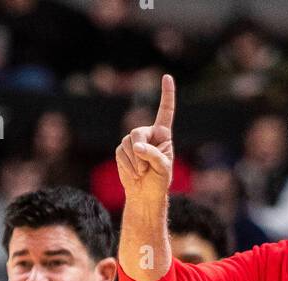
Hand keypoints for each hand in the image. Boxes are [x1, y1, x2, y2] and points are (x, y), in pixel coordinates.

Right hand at [116, 73, 174, 204]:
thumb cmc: (159, 182)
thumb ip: (153, 155)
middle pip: (137, 132)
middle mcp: (148, 134)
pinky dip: (127, 166)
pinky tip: (134, 175)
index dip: (167, 94)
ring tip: (141, 174)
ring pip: (127, 143)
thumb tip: (137, 147)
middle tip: (145, 169)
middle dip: (139, 151)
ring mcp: (133, 142)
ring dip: (134, 163)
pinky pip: (120, 153)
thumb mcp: (163, 169)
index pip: (165, 111)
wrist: (145, 196)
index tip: (167, 77)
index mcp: (163, 135)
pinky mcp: (122, 150)